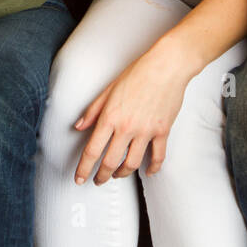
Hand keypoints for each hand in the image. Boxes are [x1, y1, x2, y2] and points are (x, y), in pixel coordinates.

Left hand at [74, 40, 196, 184]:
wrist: (167, 66)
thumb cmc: (139, 73)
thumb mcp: (109, 89)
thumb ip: (93, 110)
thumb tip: (79, 126)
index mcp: (110, 117)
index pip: (92, 150)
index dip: (83, 168)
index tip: (79, 177)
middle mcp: (126, 127)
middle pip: (110, 162)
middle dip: (101, 176)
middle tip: (98, 180)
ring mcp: (146, 131)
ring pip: (131, 164)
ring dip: (122, 174)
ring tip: (118, 174)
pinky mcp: (162, 131)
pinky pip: (157, 156)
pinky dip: (152, 168)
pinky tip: (148, 171)